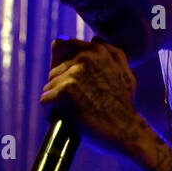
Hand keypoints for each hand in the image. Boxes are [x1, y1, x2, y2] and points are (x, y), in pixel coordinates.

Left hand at [40, 37, 143, 156]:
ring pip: (49, 86)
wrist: (126, 131)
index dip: (68, 70)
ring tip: (73, 111)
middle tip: (79, 102)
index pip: (64, 47)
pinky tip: (65, 118)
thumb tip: (95, 39)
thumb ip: (111, 53)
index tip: (79, 85)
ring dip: (57, 100)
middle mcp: (85, 58)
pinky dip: (51, 112)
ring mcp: (73, 74)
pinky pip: (45, 100)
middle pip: (56, 71)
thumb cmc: (125, 105)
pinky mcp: (64, 92)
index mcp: (97, 50)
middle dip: (62, 86)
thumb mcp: (125, 72)